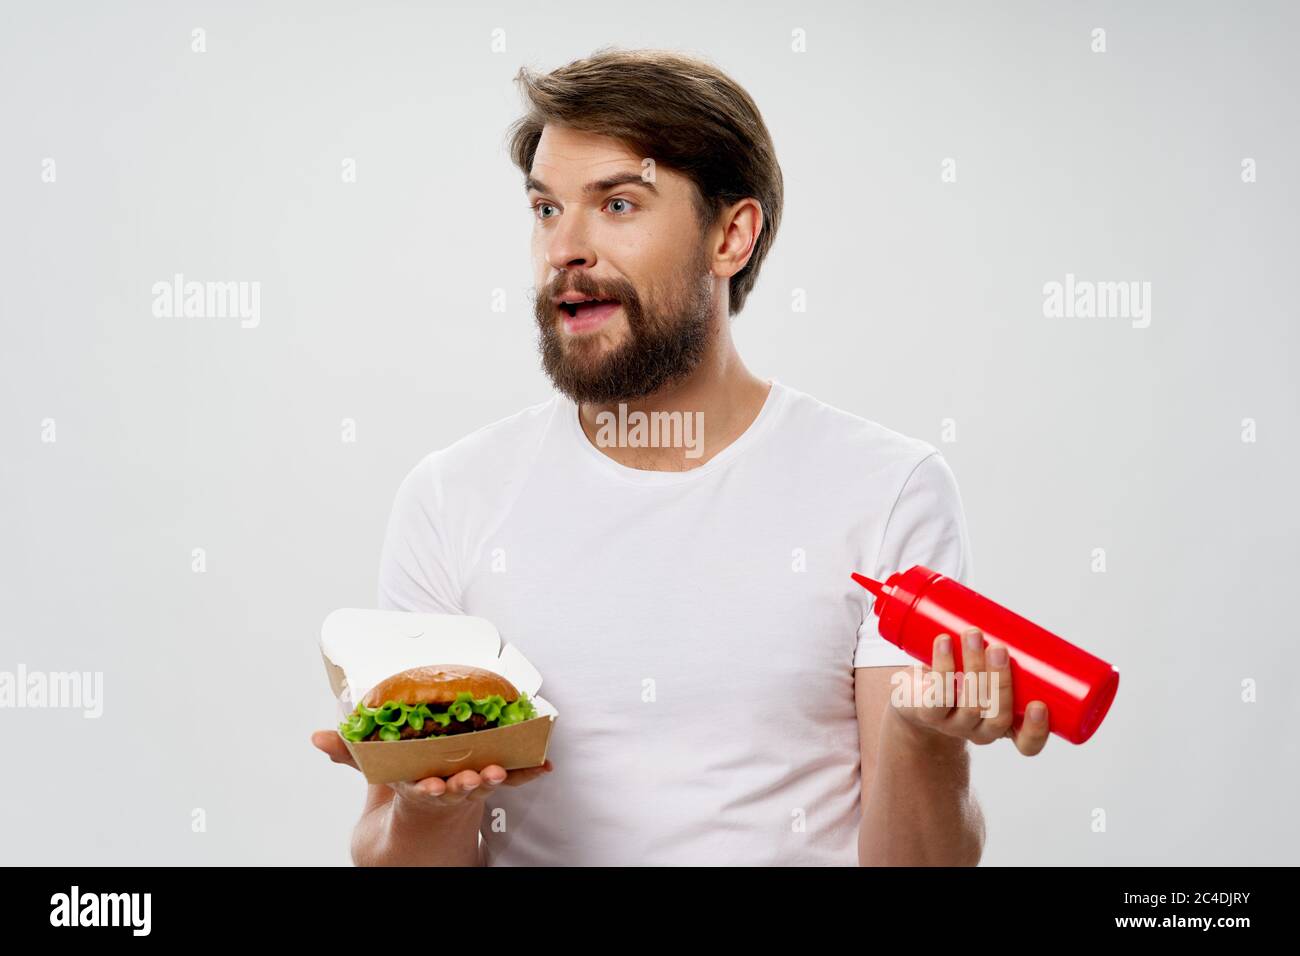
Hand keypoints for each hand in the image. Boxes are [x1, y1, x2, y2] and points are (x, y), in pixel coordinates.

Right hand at [311, 729, 552, 810]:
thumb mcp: (374, 774)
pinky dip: (528, 770)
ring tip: (502, 771)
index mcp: (416, 788)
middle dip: (465, 782)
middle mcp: (444, 791)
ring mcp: (468, 788)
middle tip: (475, 777)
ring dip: (496, 776)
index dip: (425, 786)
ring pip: (483, 784)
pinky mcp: (489, 783)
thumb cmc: (404, 787)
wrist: (425, 825)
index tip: (428, 786)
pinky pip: (513, 778)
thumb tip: (319, 736)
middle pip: (457, 789)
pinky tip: (545, 763)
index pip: (419, 789)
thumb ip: (352, 754)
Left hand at [888, 628, 1050, 755]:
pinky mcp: (927, 713)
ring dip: (973, 666)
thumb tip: (1018, 615)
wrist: (913, 698)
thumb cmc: (960, 679)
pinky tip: (944, 642)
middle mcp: (980, 731)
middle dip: (1001, 682)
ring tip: (973, 635)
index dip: (1036, 731)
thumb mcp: (987, 671)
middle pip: (997, 718)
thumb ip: (1004, 652)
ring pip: (969, 704)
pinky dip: (942, 664)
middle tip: (1000, 648)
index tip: (1040, 705)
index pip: (1027, 745)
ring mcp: (953, 725)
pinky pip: (938, 694)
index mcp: (1004, 726)